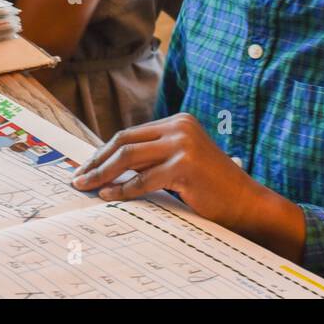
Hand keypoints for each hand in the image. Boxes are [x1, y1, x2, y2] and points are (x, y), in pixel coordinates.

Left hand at [70, 113, 306, 259]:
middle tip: (78, 179)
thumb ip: (154, 156)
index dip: (104, 151)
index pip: (130, 134)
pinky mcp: (185, 165)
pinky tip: (109, 196)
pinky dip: (123, 190)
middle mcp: (180, 127)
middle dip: (97, 161)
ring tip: (86, 187)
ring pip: (129, 157)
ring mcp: (183, 144)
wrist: (245, 202)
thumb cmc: (211, 187)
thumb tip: (111, 165)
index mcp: (178, 121)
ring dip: (103, 174)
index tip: (86, 167)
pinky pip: (143, 179)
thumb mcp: (181, 162)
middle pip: (125, 141)